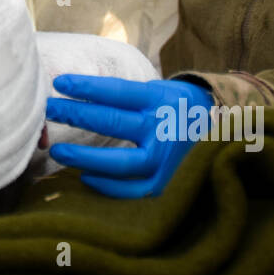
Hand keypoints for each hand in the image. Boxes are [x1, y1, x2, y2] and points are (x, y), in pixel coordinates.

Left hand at [45, 76, 212, 197]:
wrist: (226, 134)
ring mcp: (165, 159)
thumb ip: (128, 94)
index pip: (117, 92)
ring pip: (120, 162)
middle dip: (75, 114)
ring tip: (57, 151)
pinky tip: (86, 178)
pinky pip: (132, 190)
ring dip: (84, 157)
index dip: (86, 87)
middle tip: (47, 110)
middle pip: (112, 122)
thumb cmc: (180, 110)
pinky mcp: (167, 184)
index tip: (58, 84)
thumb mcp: (162, 91)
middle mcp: (163, 128)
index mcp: (161, 100)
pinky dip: (107, 186)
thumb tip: (78, 89)